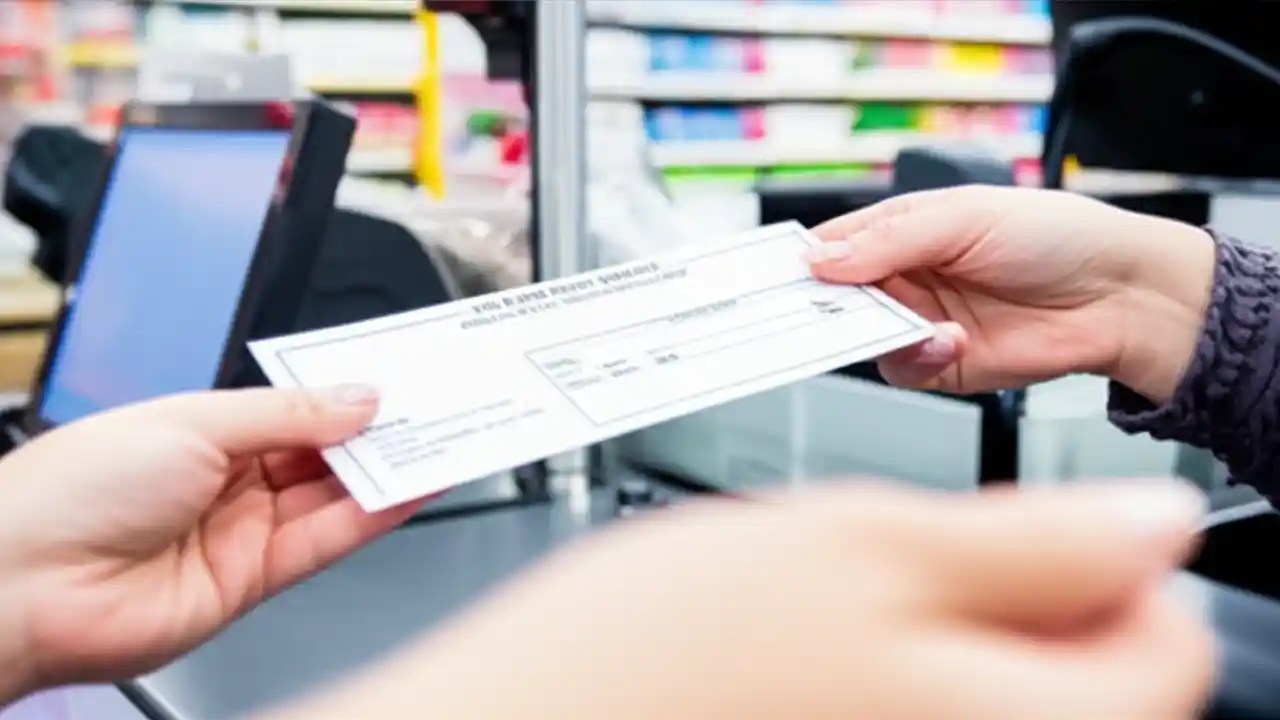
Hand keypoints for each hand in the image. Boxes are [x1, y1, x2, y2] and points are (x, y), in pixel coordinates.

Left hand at [0, 387, 420, 699]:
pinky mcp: (255, 578)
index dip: (348, 393)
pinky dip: (375, 515)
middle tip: (434, 406)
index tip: (399, 377)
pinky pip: (329, 539)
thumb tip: (358, 398)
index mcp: (204, 427)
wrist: (27, 584)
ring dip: (389, 469)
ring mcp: (243, 528)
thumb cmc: (75, 490)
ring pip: (334, 494)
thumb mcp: (195, 421)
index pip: (297, 405)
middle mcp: (227, 478)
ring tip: (440, 440)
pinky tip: (410, 488)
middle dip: (380, 429)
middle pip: (323, 450)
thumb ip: (289, 415)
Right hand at [283, 480, 1214, 719]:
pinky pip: (916, 716)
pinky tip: (812, 642)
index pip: (1167, 648)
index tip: (1031, 520)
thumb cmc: (651, 654)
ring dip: (945, 622)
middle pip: (1085, 680)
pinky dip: (891, 668)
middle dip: (1018, 591)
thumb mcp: (857, 546)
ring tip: (836, 595)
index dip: (1108, 559)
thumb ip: (1032, 544)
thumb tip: (1156, 524)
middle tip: (903, 553)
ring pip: (989, 691)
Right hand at [807, 186, 1216, 402]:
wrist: (1122, 297)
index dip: (805, 258)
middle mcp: (907, 277)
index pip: (835, 244)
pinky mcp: (945, 365)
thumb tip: (822, 257)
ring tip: (916, 321)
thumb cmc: (1058, 236)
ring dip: (879, 332)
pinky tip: (951, 341)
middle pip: (837, 296)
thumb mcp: (965, 217)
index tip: (778, 274)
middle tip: (818, 309)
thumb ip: (890, 241)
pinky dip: (918, 358)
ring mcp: (923, 321)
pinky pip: (902, 369)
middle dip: (825, 304)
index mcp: (905, 229)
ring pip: (863, 337)